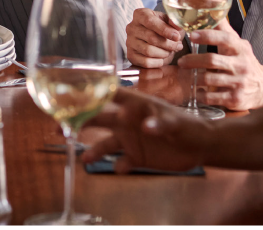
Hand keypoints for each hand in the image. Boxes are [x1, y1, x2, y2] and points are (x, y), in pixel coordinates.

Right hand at [80, 88, 208, 172]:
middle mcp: (127, 120)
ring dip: (95, 150)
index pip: (110, 95)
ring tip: (85, 159)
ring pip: (106, 143)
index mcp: (134, 105)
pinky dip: (119, 166)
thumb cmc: (187, 125)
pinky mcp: (137, 157)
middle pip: (99, 118)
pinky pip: (122, 161)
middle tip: (62, 127)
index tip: (71, 93)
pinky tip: (119, 169)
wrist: (200, 145)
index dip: (91, 93)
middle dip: (81, 122)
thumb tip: (145, 126)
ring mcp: (131, 139)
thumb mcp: (176, 123)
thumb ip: (160, 123)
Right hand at [125, 8, 184, 67]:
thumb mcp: (168, 21)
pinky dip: (157, 62)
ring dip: (164, 53)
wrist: (154, 38)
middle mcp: (131, 27)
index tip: (177, 37)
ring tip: (170, 51)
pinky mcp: (130, 55)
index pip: (150, 21)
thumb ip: (174, 22)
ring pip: (148, 51)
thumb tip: (177, 28)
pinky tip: (162, 58)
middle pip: (151, 38)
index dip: (165, 30)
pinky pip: (145, 62)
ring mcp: (129, 42)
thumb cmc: (162, 27)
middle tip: (178, 46)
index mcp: (140, 14)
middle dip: (168, 44)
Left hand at [181, 19, 262, 110]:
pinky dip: (200, 94)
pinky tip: (196, 91)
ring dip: (194, 77)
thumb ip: (222, 27)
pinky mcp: (236, 99)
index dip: (207, 36)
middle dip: (193, 60)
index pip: (224, 38)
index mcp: (241, 48)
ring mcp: (239, 83)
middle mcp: (242, 65)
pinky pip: (212, 97)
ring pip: (209, 79)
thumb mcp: (237, 43)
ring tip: (186, 75)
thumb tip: (207, 2)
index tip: (191, 35)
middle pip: (212, 60)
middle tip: (181, 62)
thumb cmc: (244, 61)